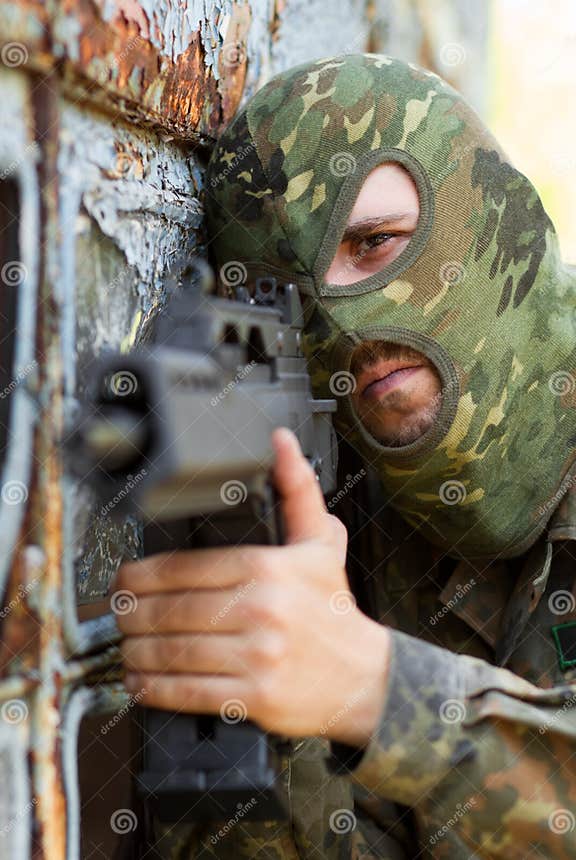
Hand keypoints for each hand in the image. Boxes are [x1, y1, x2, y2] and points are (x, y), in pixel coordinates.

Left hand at [114, 427, 389, 746]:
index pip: (185, 567)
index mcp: (269, 567)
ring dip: (136, 651)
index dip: (142, 575)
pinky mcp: (255, 697)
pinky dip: (153, 688)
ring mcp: (258, 655)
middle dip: (132, 612)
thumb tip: (280, 442)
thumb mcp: (320, 543)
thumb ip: (297, 490)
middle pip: (172, 609)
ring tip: (126, 645)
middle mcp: (261, 608)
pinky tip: (140, 681)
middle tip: (118, 612)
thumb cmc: (333, 609)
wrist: (364, 676)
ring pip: (174, 650)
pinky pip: (188, 691)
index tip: (124, 579)